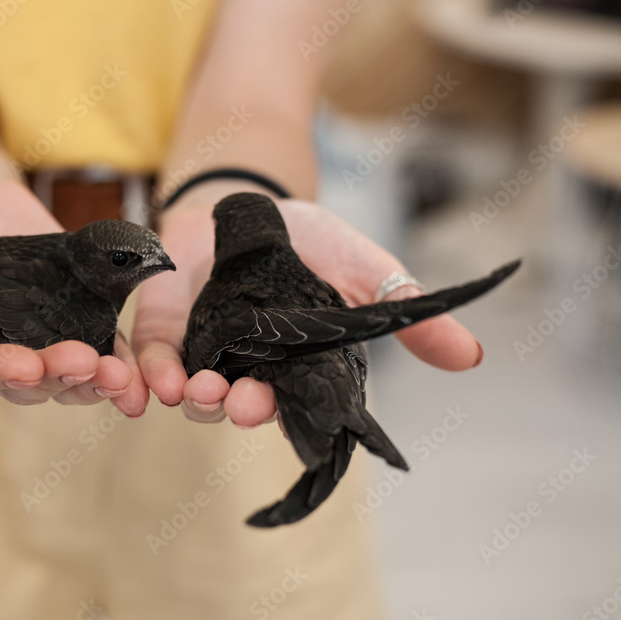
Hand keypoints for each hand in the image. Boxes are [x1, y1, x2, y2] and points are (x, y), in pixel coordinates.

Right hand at [0, 177, 148, 416]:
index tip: (21, 365)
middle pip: (26, 383)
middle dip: (55, 376)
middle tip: (83, 365)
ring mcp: (37, 339)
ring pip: (68, 375)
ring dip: (95, 380)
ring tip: (121, 376)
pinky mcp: (75, 317)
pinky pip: (103, 347)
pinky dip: (123, 361)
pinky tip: (141, 372)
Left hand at [132, 195, 483, 426]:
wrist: (246, 200)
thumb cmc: (310, 239)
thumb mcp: (364, 267)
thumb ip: (406, 311)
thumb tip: (471, 357)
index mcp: (297, 367)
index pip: (295, 408)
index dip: (289, 419)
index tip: (285, 416)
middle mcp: (249, 370)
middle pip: (242, 404)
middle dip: (240, 409)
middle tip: (242, 402)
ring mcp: (204, 353)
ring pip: (195, 392)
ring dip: (194, 398)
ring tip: (196, 390)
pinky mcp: (164, 328)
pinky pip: (152, 359)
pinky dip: (149, 374)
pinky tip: (151, 384)